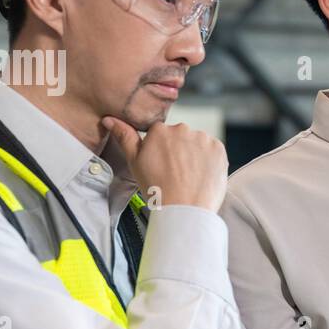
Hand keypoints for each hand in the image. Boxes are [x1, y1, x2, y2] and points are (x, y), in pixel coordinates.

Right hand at [102, 117, 228, 212]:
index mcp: (159, 130)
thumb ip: (124, 137)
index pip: (161, 135)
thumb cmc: (157, 189)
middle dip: (178, 151)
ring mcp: (202, 138)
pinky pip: (213, 150)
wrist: (185, 209)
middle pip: (180, 137)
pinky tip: (201, 175)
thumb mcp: (135, 162)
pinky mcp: (219, 148)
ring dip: (195, 154)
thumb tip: (110, 119)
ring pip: (197, 143)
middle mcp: (182, 128)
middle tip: (175, 174)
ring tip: (189, 176)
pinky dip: (209, 160)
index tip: (162, 167)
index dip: (161, 152)